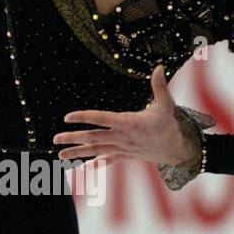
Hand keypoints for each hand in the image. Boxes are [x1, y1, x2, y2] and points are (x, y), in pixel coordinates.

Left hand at [52, 63, 215, 165]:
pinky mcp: (125, 155)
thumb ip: (159, 86)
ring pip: (96, 151)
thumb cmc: (169, 124)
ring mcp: (123, 149)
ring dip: (77, 152)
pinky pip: (107, 160)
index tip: (68, 117)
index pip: (102, 119)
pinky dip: (95, 163)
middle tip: (55, 138)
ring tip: (60, 154)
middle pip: (94, 138)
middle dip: (73, 138)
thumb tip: (158, 67)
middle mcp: (123, 138)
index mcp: (130, 123)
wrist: (177, 149)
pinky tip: (83, 166)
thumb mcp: (166, 104)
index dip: (84, 117)